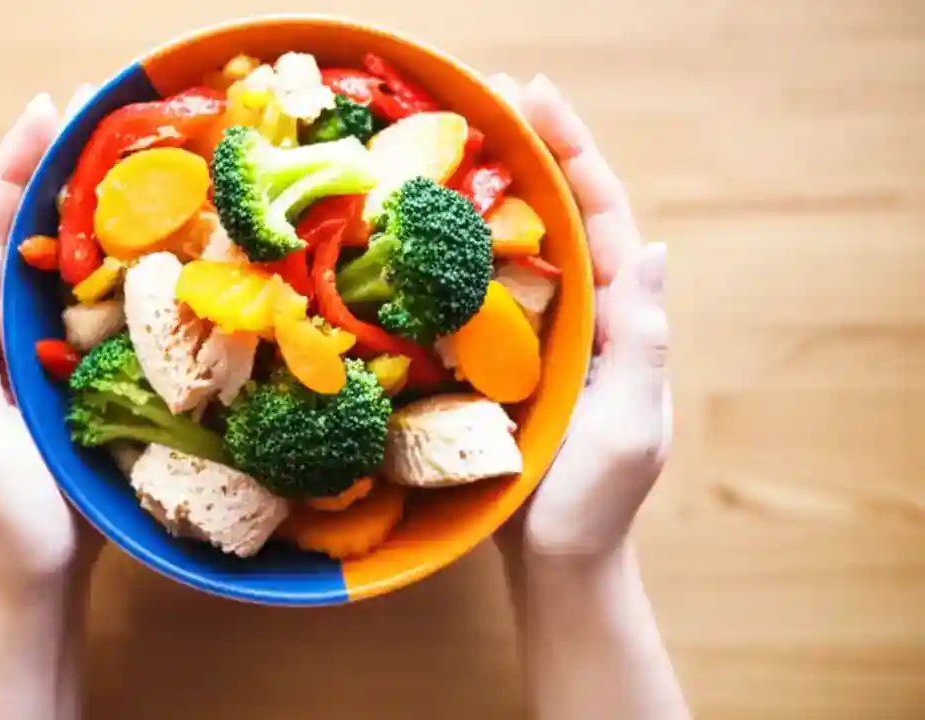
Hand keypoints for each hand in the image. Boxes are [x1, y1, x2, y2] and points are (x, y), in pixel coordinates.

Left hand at [0, 90, 102, 592]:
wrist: (43, 579)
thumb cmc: (4, 520)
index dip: (11, 173)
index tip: (45, 116)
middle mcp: (10, 333)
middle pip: (29, 233)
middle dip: (56, 167)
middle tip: (98, 108)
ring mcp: (52, 352)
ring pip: (70, 262)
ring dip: (96, 204)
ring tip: (135, 151)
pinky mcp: (91, 375)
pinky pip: (108, 306)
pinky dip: (130, 263)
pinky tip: (166, 236)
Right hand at [493, 75, 670, 563]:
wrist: (553, 564)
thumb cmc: (594, 503)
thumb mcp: (631, 424)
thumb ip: (640, 342)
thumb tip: (653, 250)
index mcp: (620, 321)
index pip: (601, 219)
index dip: (572, 154)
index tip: (532, 97)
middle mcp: (583, 316)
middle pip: (561, 217)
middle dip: (532, 151)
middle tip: (486, 96)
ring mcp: (542, 337)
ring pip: (519, 248)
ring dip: (493, 190)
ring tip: (454, 138)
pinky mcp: (502, 362)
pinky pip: (483, 292)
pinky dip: (461, 251)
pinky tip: (426, 226)